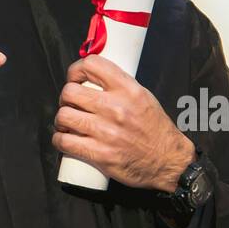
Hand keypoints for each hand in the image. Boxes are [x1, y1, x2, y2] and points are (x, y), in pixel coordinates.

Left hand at [51, 53, 194, 191]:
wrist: (169, 162)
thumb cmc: (156, 129)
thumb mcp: (144, 97)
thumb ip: (119, 85)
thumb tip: (93, 77)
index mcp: (129, 90)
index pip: (92, 65)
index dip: (76, 70)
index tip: (75, 78)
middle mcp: (116, 109)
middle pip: (70, 92)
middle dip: (66, 98)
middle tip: (70, 104)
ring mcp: (107, 132)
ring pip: (64, 116)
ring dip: (61, 119)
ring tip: (68, 122)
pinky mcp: (100, 155)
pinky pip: (65, 141)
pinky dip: (59, 139)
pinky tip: (64, 138)